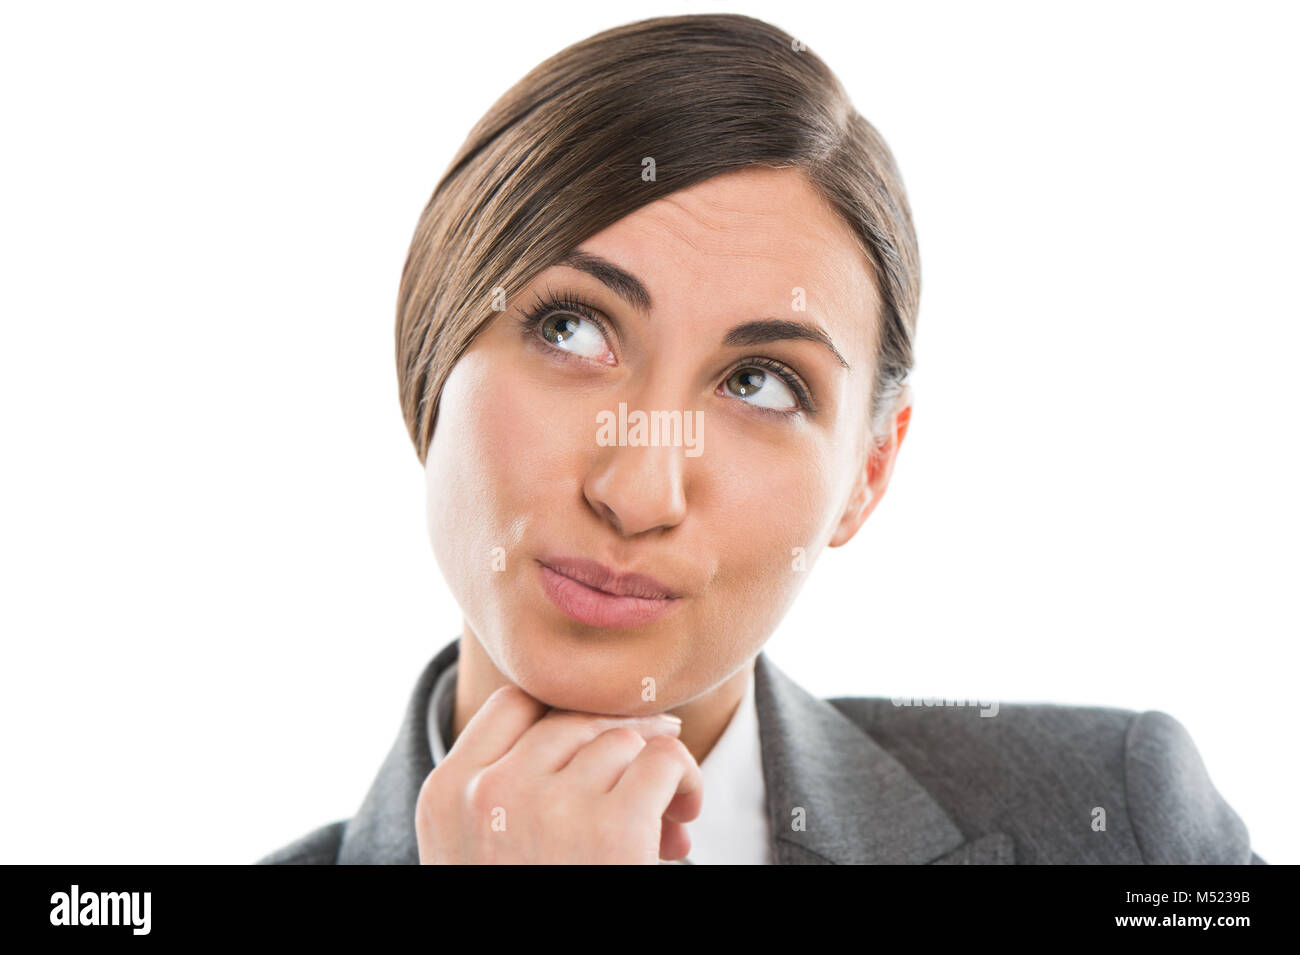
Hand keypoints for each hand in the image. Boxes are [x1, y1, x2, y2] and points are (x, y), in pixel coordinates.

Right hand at [415, 683, 702, 863]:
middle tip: (649, 788)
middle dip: (620, 745)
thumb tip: (596, 733)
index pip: (515, 704)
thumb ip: (504, 793)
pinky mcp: (613, 827)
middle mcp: (490, 792)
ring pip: (625, 740)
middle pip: (576, 720)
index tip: (601, 746)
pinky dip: (685, 784)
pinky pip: (664, 763)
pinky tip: (682, 821)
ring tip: (669, 815)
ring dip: (658, 769)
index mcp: (445, 796)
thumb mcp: (482, 852)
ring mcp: (548, 805)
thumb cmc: (522, 919)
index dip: (569, 720)